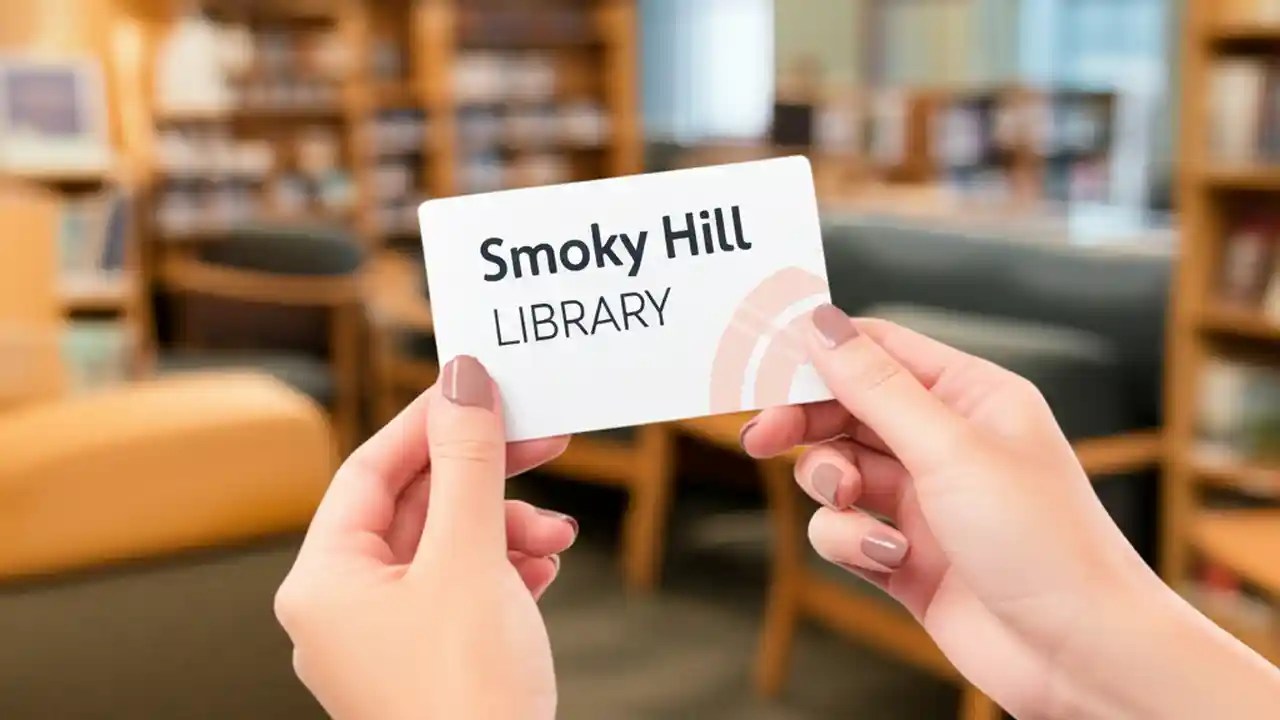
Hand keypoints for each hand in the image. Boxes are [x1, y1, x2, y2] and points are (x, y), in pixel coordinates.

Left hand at [275, 356, 573, 719]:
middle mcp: (342, 608)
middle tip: (542, 440)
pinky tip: (542, 570)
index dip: (430, 420)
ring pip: (445, 549)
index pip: (372, 469)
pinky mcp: (426, 661)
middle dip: (486, 480)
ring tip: (556, 540)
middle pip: (415, 507)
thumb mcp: (470, 558)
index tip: (483, 385)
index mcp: (324, 581)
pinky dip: (504, 570)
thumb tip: (462, 380)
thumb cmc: (467, 694)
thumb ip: (468, 461)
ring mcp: (384, 640)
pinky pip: (461, 590)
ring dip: (507, 530)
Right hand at [741, 305, 1279, 718]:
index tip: (763, 366)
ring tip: (852, 505)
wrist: (1079, 655)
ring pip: (839, 472)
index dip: (820, 353)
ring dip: (833, 487)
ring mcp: (925, 502)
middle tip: (760, 438)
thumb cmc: (1042, 541)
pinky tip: (890, 560)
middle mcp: (946, 442)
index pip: (879, 350)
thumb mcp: (950, 449)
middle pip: (847, 410)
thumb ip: (875, 387)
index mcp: (971, 397)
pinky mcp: (906, 556)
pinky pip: (846, 531)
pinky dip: (852, 543)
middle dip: (805, 424)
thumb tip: (820, 324)